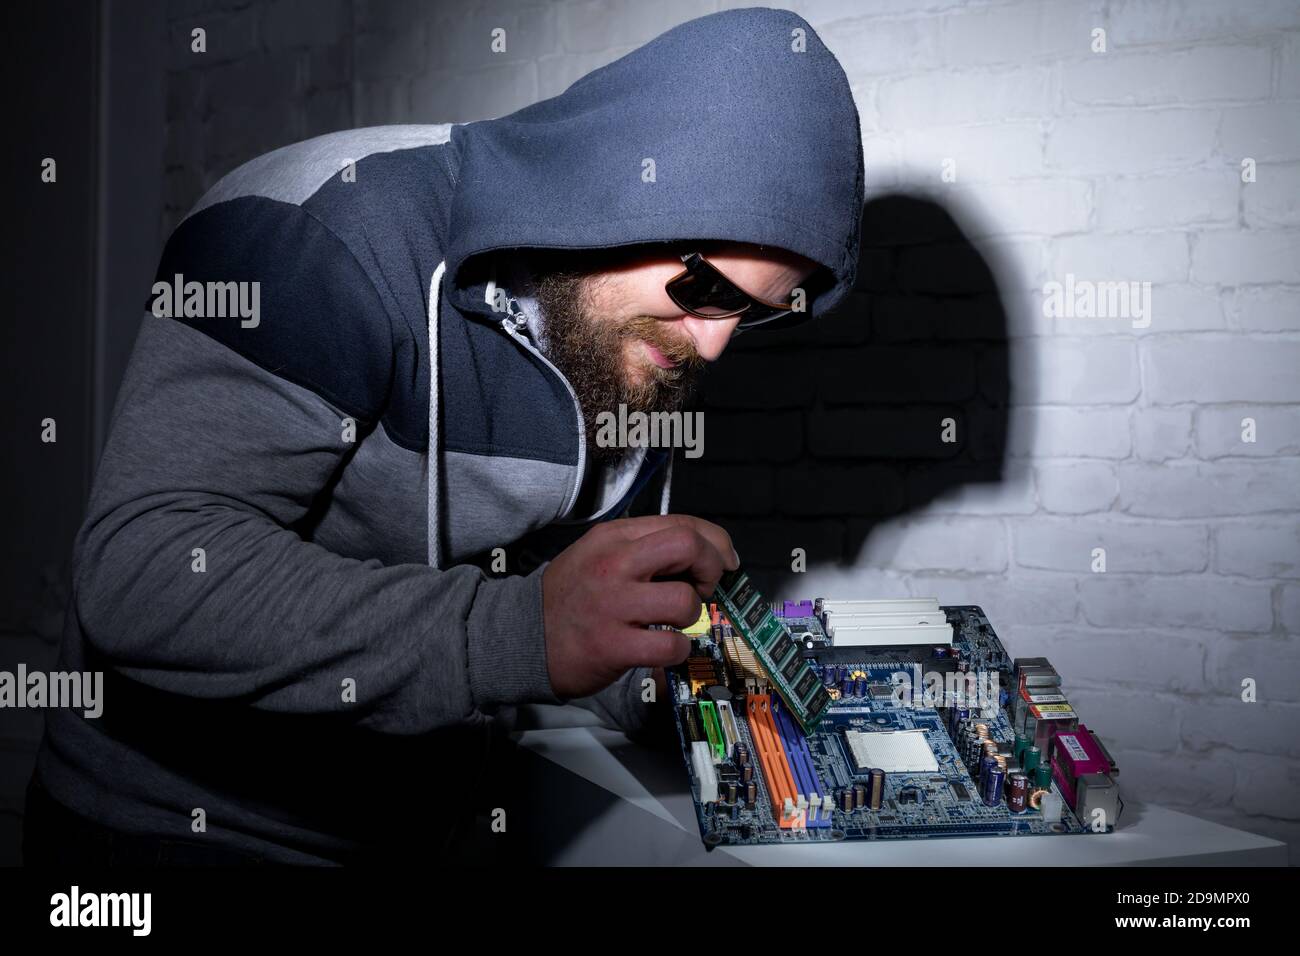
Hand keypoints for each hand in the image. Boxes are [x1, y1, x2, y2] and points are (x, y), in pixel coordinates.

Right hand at [542, 514, 738, 699]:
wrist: (520, 636)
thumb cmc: (570, 597)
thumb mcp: (599, 554)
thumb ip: (643, 548)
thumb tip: (700, 554)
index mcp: (615, 537)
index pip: (682, 523)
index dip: (715, 542)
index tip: (724, 560)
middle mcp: (615, 564)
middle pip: (688, 546)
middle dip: (711, 567)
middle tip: (704, 587)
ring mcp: (613, 605)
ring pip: (684, 601)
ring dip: (692, 615)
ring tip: (675, 622)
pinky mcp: (612, 645)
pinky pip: (670, 645)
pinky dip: (677, 650)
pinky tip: (663, 648)